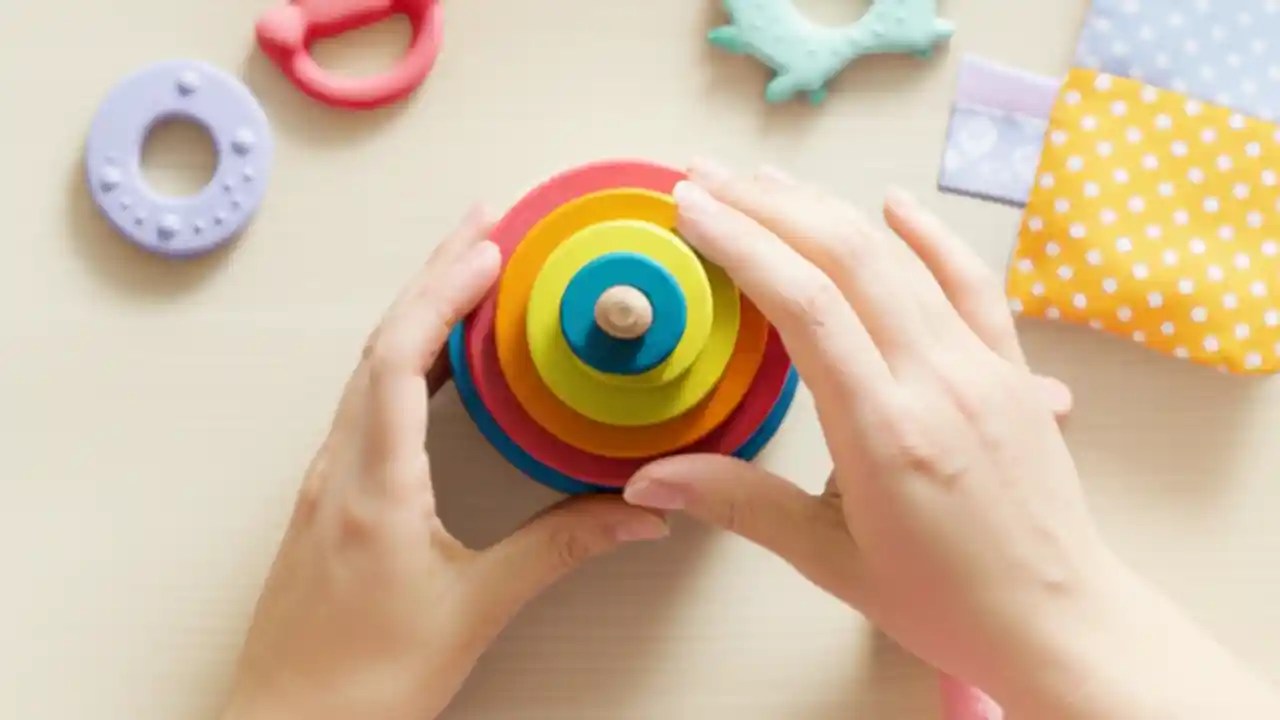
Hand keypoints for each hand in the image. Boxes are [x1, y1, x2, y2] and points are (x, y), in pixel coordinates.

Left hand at [221, 209, 668, 719]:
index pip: (399, 359)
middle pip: (380, 342)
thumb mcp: (473, 612)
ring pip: (369, 367)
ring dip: (419, 308)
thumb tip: (635, 514)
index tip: (490, 249)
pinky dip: (407, 356)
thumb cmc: (359, 684)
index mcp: (370, 488)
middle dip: (435, 273)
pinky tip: (439, 358)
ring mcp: (327, 480)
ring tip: (470, 267)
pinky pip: (367, 401)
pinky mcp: (332, 496)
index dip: (443, 294)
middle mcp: (338, 469)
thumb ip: (557, 550)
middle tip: (488, 222)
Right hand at [624, 161, 1279, 718]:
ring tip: (767, 183)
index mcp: (886, 430)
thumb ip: (738, 504)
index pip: (804, 305)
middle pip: (847, 258)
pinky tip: (895, 203)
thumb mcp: (829, 559)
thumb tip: (647, 480)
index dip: (741, 244)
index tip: (692, 209)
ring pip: (901, 258)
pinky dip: (930, 234)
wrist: (1059, 622)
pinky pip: (970, 281)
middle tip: (708, 181)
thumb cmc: (947, 603)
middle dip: (769, 207)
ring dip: (829, 209)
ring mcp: (983, 367)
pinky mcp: (1012, 368)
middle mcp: (939, 381)